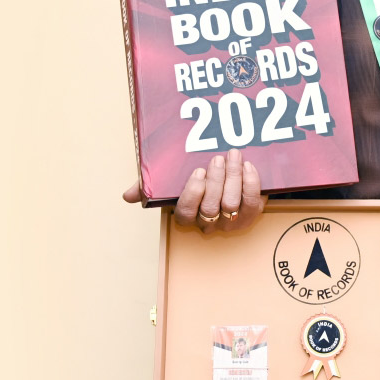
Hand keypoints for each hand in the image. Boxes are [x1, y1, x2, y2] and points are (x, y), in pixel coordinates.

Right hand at [122, 149, 265, 232]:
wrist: (231, 179)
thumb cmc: (198, 181)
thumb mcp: (173, 182)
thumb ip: (150, 187)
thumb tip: (127, 196)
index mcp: (188, 216)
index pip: (185, 213)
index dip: (193, 194)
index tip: (198, 172)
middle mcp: (209, 223)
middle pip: (210, 207)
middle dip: (216, 181)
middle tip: (218, 158)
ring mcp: (230, 221)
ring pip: (231, 204)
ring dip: (234, 177)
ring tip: (234, 156)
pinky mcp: (251, 214)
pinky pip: (253, 203)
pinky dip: (251, 183)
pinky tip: (248, 166)